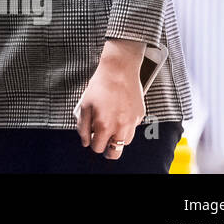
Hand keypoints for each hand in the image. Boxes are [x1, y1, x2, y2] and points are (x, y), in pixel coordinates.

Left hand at [75, 38, 144, 159]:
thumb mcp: (84, 105)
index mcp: (104, 126)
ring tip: (111, 126)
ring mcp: (132, 122)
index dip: (93, 144)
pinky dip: (126, 125)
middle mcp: (120, 127)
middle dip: (108, 150)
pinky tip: (119, 113)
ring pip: (126, 142)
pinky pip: (133, 127)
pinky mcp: (140, 116)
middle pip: (116, 153)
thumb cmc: (100, 85)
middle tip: (103, 143)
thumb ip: (83, 126)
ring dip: (118, 138)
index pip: (98, 148)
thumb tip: (85, 141)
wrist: (119, 70)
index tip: (92, 139)